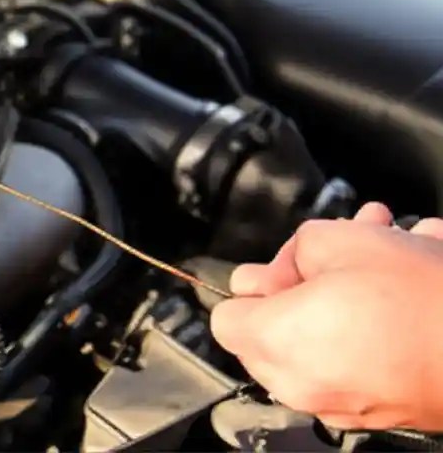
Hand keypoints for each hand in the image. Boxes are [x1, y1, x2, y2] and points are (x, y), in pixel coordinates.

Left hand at [211, 204, 442, 430]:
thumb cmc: (424, 301)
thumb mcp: (341, 240)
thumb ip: (293, 249)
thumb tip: (281, 265)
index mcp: (275, 339)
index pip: (226, 315)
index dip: (258, 282)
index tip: (287, 267)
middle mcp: (298, 381)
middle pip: (274, 327)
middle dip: (304, 283)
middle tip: (339, 253)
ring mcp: (338, 401)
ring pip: (322, 338)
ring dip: (344, 296)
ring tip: (384, 258)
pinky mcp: (376, 408)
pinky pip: (355, 359)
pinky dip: (369, 327)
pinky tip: (405, 288)